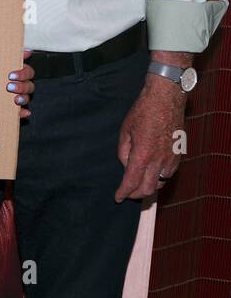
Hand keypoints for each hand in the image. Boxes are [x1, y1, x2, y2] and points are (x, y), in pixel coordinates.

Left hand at [7, 50, 34, 117]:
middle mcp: (19, 84)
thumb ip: (1, 54)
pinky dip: (24, 112)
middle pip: (29, 85)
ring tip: (15, 99)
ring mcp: (17, 97)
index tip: (11, 75)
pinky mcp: (13, 108)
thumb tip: (21, 49)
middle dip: (22, 86)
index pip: (27, 71)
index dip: (23, 73)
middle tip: (9, 86)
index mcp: (16, 73)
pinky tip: (24, 112)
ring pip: (27, 97)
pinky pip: (22, 112)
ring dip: (23, 98)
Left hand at [115, 72, 186, 201]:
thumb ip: (123, 152)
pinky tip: (152, 175)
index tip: (118, 197)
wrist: (166, 100)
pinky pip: (169, 174)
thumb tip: (126, 165)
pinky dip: (160, 179)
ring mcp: (171, 159)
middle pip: (148, 189)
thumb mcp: (124, 131)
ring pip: (161, 184)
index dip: (124, 193)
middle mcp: (159, 161)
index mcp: (142, 155)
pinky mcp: (178, 155)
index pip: (131, 182)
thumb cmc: (143, 112)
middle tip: (127, 194)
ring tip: (138, 186)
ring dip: (149, 188)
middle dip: (136, 195)